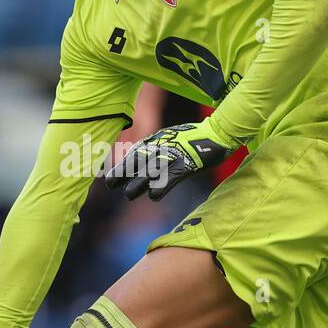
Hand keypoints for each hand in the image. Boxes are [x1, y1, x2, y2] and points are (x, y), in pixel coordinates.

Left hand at [104, 122, 233, 200]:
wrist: (217, 132)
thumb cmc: (193, 138)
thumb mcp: (169, 139)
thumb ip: (156, 150)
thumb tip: (141, 163)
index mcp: (156, 141)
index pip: (133, 155)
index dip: (121, 168)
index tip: (110, 180)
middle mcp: (161, 147)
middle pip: (136, 162)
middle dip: (122, 174)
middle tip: (111, 185)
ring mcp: (172, 156)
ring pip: (149, 171)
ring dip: (137, 184)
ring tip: (129, 194)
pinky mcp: (185, 165)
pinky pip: (169, 178)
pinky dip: (160, 188)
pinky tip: (154, 195)